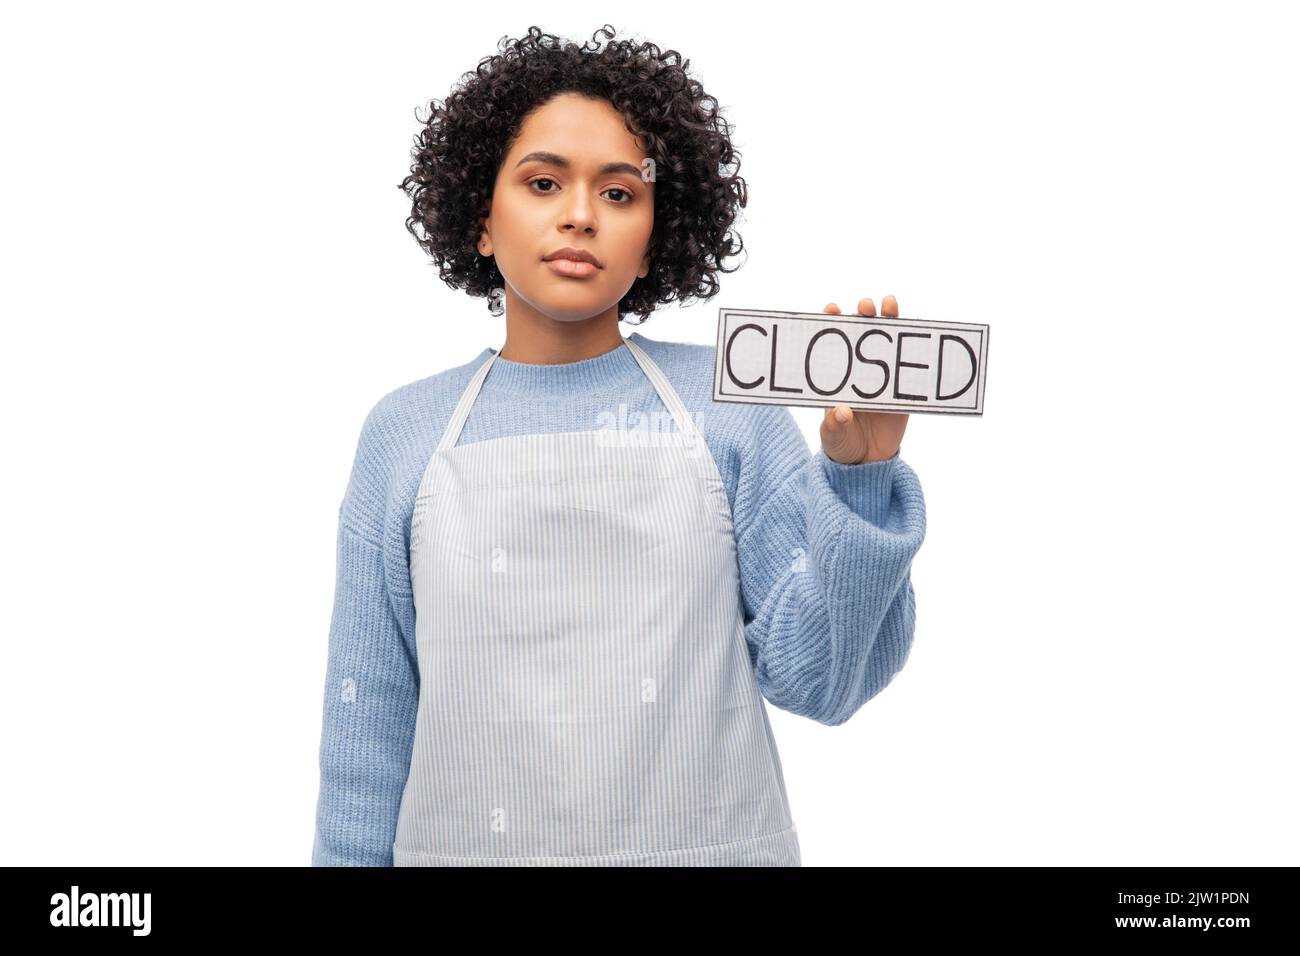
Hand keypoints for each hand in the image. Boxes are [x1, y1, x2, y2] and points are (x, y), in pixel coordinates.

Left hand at [819, 295, 909, 463]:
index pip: (832, 344)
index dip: (831, 324)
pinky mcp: (902, 391)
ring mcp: (882, 378)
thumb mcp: (833, 437)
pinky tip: (917, 333)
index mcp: (837, 377)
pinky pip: (908, 368)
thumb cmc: (841, 444)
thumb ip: (834, 426)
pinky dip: (913, 350)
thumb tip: (842, 412)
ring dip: (889, 321)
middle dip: (863, 315)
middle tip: (865, 306)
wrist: (866, 462)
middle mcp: (859, 371)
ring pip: (886, 343)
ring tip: (889, 304)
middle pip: (861, 336)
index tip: (831, 309)